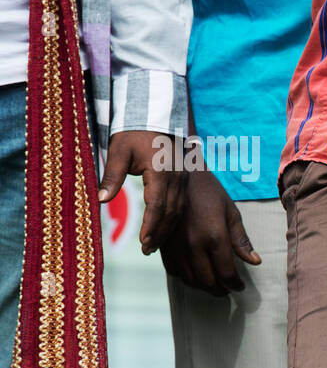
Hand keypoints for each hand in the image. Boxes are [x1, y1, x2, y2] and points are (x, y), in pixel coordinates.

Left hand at [99, 130, 189, 253]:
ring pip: (178, 210)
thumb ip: (111, 176)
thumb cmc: (133, 134)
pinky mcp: (183, 179)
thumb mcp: (119, 152)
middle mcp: (177, 178)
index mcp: (161, 172)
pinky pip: (180, 204)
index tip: (143, 242)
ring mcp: (183, 179)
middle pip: (171, 213)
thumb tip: (102, 200)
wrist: (155, 118)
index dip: (151, 226)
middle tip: (147, 250)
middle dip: (159, 233)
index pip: (158, 205)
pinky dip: (172, 219)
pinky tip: (163, 228)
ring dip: (167, 229)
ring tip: (154, 244)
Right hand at [159, 166, 260, 295]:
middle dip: (220, 290)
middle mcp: (194, 245)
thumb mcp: (231, 212)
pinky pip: (174, 271)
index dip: (235, 284)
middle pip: (208, 281)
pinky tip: (196, 275)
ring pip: (190, 279)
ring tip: (215, 285)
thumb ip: (242, 240)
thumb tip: (255, 261)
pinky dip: (186, 278)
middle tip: (228, 289)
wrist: (177, 175)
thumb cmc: (210, 192)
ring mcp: (176, 246)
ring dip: (203, 287)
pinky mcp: (163, 244)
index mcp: (214, 236)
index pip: (227, 272)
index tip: (240, 287)